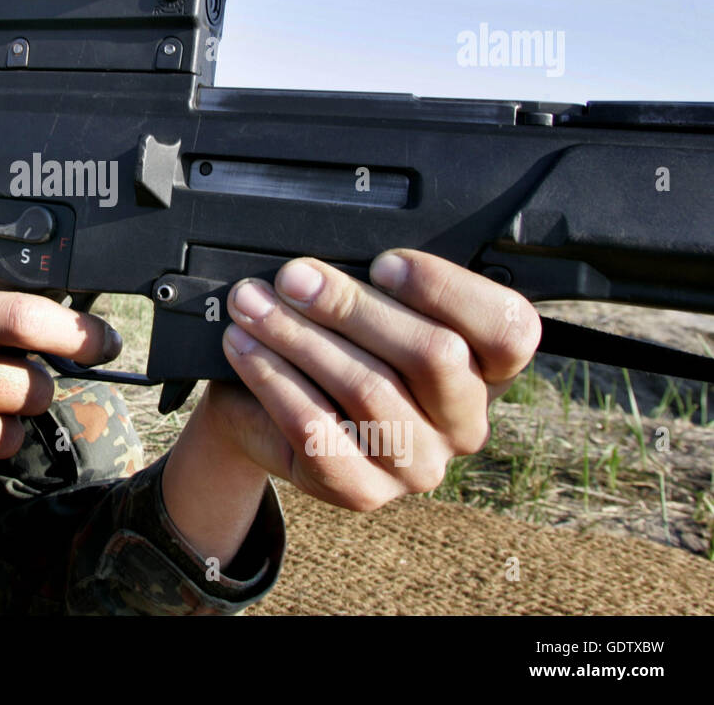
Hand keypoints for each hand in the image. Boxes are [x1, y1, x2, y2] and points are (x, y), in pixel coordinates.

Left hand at [206, 249, 540, 509]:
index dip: (446, 288)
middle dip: (353, 306)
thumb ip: (374, 284)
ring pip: (368, 389)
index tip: (382, 262)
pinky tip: (245, 347)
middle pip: (434, 355)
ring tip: (253, 304)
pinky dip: (274, 379)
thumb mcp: (360, 308)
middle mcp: (465, 421)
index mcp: (487, 366)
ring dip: (299, 337)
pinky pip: (318, 431)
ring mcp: (418, 464)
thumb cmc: (329, 345)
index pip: (508, 328)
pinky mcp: (363, 490)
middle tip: (294, 278)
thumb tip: (332, 264)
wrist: (266, 409)